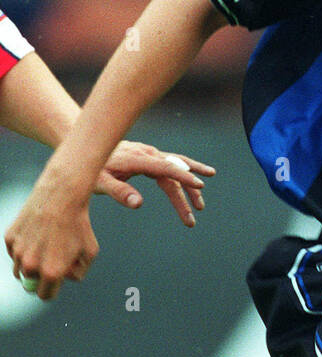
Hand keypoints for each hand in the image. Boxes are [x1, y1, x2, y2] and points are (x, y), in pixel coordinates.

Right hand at [5, 181, 99, 300]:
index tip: (55, 281)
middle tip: (53, 256)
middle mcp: (31, 265)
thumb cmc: (79, 223)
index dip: (52, 289)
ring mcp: (18, 251)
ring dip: (31, 261)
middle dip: (41, 273)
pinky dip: (24, 246)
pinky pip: (15, 251)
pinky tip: (37, 232)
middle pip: (31, 282)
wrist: (62, 195)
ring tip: (46, 242)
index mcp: (51, 272)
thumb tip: (64, 278)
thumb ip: (78, 272)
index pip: (45, 295)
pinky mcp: (10, 237)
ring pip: (20, 267)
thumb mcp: (90, 252)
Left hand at [95, 142, 215, 226]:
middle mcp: (148, 154)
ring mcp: (150, 154)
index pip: (166, 168)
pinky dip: (183, 176)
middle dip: (189, 191)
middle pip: (175, 171)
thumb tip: (138, 204)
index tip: (200, 185)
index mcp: (138, 160)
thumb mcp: (99, 182)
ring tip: (200, 206)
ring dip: (189, 185)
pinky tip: (190, 187)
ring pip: (176, 168)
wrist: (86, 146)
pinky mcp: (149, 157)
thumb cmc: (91, 167)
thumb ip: (119, 192)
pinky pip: (171, 166)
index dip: (184, 177)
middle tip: (198, 211)